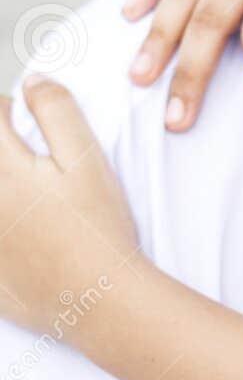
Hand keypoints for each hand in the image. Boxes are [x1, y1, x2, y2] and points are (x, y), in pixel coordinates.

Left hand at [0, 78, 140, 337]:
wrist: (94, 297)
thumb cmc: (96, 226)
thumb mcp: (86, 161)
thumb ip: (58, 113)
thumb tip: (35, 82)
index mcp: (1, 167)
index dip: (7, 111)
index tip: (23, 117)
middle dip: (1, 147)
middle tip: (21, 153)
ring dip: (3, 181)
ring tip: (22, 187)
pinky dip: (2, 223)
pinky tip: (20, 226)